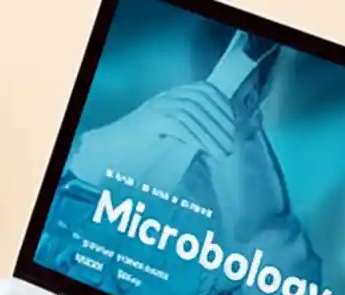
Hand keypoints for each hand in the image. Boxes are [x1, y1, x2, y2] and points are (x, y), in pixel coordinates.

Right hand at [67, 82, 235, 188]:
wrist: (112, 148)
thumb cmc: (141, 145)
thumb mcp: (169, 131)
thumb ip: (189, 128)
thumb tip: (217, 137)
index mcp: (171, 95)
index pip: (204, 90)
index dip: (222, 104)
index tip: (232, 124)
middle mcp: (167, 97)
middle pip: (203, 102)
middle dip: (221, 123)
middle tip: (230, 144)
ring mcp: (160, 107)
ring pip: (195, 115)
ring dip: (213, 135)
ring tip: (223, 154)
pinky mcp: (155, 121)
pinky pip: (184, 126)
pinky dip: (200, 139)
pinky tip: (208, 151)